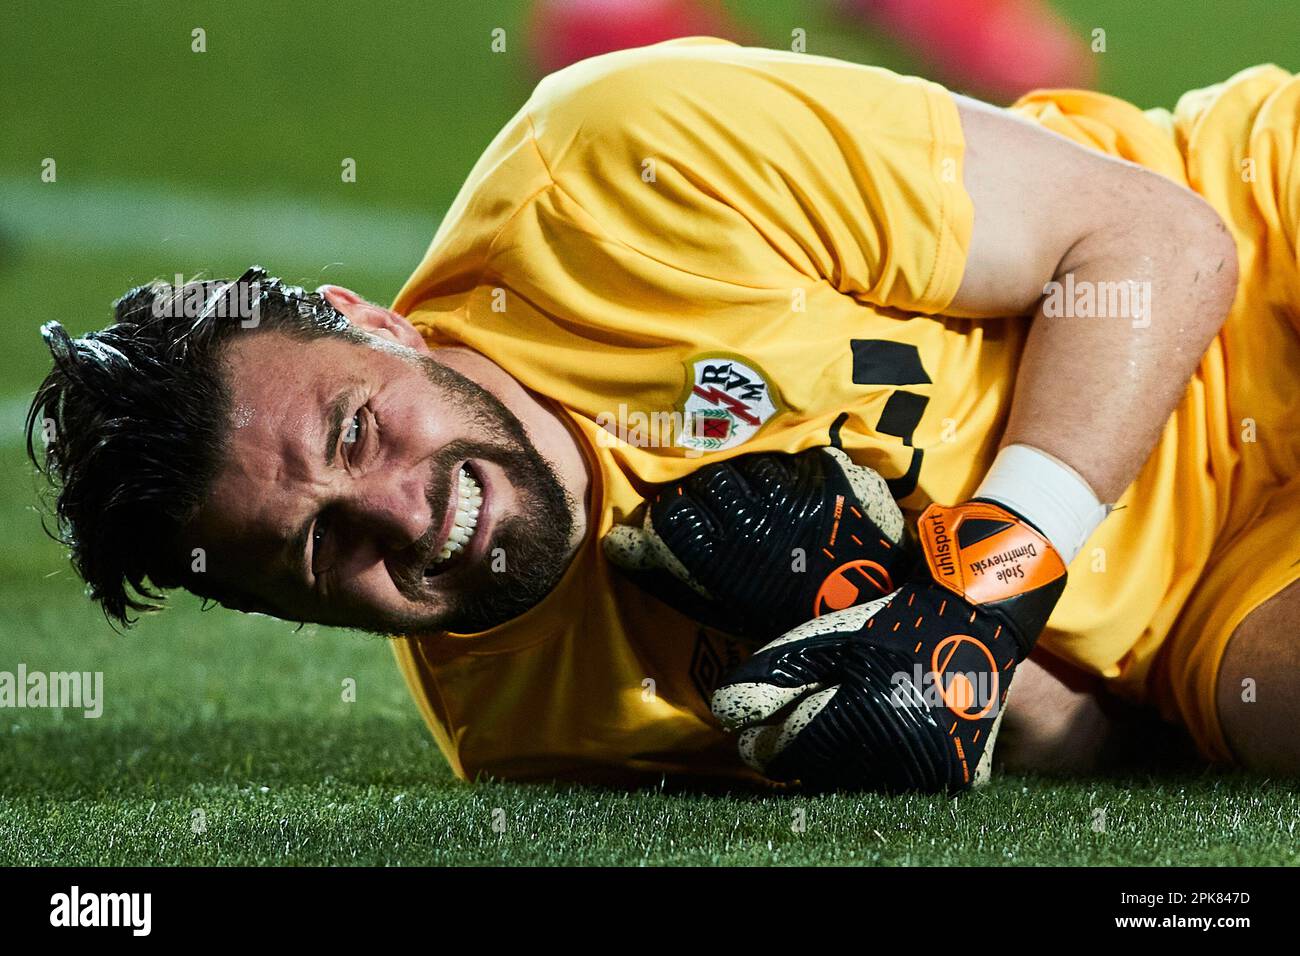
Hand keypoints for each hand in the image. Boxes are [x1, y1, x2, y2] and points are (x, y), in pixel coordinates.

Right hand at [603, 447, 911, 643]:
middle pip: (710, 481)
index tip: (684, 522)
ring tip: (765, 503)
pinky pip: (792, 459)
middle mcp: (755, 519)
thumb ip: (670, 575)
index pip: (674, 514)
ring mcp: (796, 493)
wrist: (875, 605)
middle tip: (727, 511)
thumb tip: (615, 542)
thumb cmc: (792, 616)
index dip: (674, 516)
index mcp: (726, 557)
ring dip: (750, 481)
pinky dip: (789, 474)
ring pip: (750, 465)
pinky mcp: (831, 475)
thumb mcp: (727, 606)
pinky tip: (796, 496)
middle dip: (712, 493)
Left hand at [711, 499, 1067, 790]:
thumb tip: (725, 715)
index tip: (754, 726)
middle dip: (799, 746)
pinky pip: (893, 782)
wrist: (972, 620)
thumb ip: (771, 679)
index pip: (787, 754)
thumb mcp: (822, 641)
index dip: (762, 740)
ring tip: (836, 715)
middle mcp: (903, 755)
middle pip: (819, 771)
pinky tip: (872, 728)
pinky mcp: (956, 777)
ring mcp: (935, 771)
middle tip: (798, 713)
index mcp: (864, 717)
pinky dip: (873, 761)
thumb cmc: (888, 623)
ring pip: (853, 781)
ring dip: (834, 756)